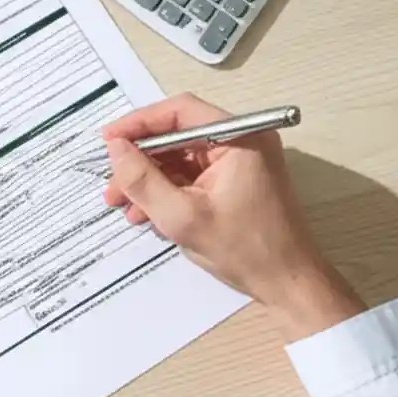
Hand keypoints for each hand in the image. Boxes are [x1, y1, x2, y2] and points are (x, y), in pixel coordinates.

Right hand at [101, 93, 365, 341]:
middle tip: (113, 185)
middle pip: (177, 135)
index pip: (179, 112)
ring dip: (149, 179)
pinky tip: (147, 213)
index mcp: (240, 138)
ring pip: (180, 157)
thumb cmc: (244, 250)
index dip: (139, 123)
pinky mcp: (235, 181)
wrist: (290, 285)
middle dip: (140, 160)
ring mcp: (240, 162)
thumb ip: (143, 179)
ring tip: (124, 205)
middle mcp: (242, 141)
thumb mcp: (182, 216)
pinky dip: (167, 191)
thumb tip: (114, 148)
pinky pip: (191, 175)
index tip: (108, 141)